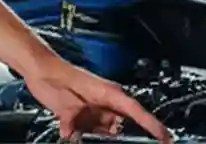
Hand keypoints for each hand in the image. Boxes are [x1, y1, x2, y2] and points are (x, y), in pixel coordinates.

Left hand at [22, 54, 171, 143]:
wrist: (38, 68)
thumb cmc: (54, 76)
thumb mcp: (64, 99)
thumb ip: (72, 118)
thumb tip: (72, 134)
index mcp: (109, 93)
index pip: (137, 112)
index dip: (154, 127)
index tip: (168, 140)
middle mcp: (107, 102)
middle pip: (123, 126)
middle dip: (121, 137)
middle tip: (111, 138)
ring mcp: (96, 109)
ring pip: (106, 132)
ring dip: (97, 136)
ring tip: (83, 128)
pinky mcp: (85, 115)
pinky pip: (90, 131)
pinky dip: (83, 134)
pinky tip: (70, 131)